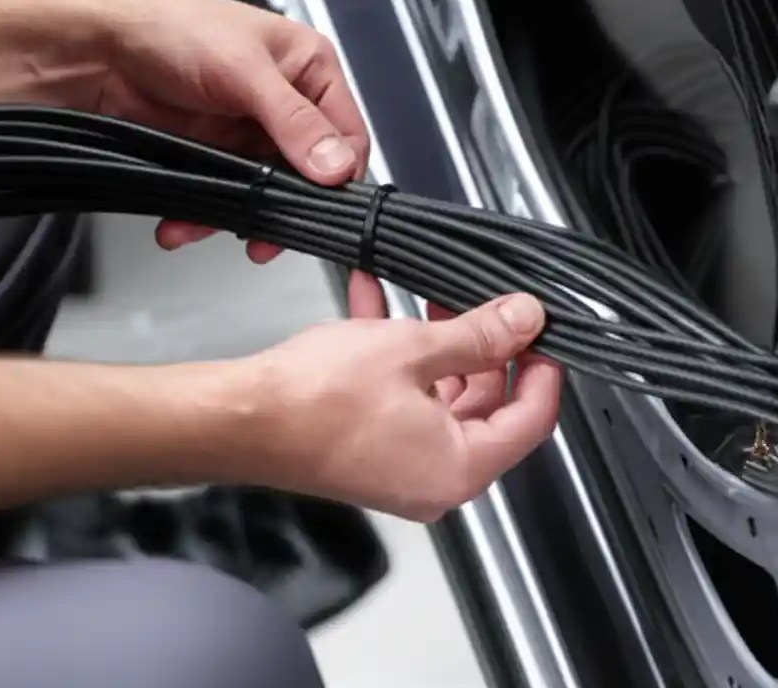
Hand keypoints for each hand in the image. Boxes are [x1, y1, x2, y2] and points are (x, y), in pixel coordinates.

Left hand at [0, 0, 365, 260]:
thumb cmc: (168, 28)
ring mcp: (250, 131)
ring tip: (220, 228)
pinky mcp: (217, 154)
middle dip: (287, 205)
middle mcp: (286, 102)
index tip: (323, 202)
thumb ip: (294, 123)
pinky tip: (189, 222)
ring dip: (243, 217)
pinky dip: (209, 216)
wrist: (94, 51)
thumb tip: (335, 167)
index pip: (349, 135)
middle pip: (311, 173)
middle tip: (272, 232)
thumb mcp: (243, 71)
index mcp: (310, 68)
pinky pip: (229, 197)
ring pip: (268, 192)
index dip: (339, 173)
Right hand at [241, 287, 561, 521]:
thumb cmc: (311, 401)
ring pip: (443, 399)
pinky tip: (381, 305)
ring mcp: (399, 467)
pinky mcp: (369, 451)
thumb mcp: (412, 349)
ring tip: (432, 297)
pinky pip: (402, 399)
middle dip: (487, 350)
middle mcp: (434, 479)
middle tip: (486, 306)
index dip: (542, 369)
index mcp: (458, 468)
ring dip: (441, 347)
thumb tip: (524, 320)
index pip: (531, 420)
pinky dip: (399, 358)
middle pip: (488, 409)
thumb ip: (479, 334)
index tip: (542, 333)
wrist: (234, 419)